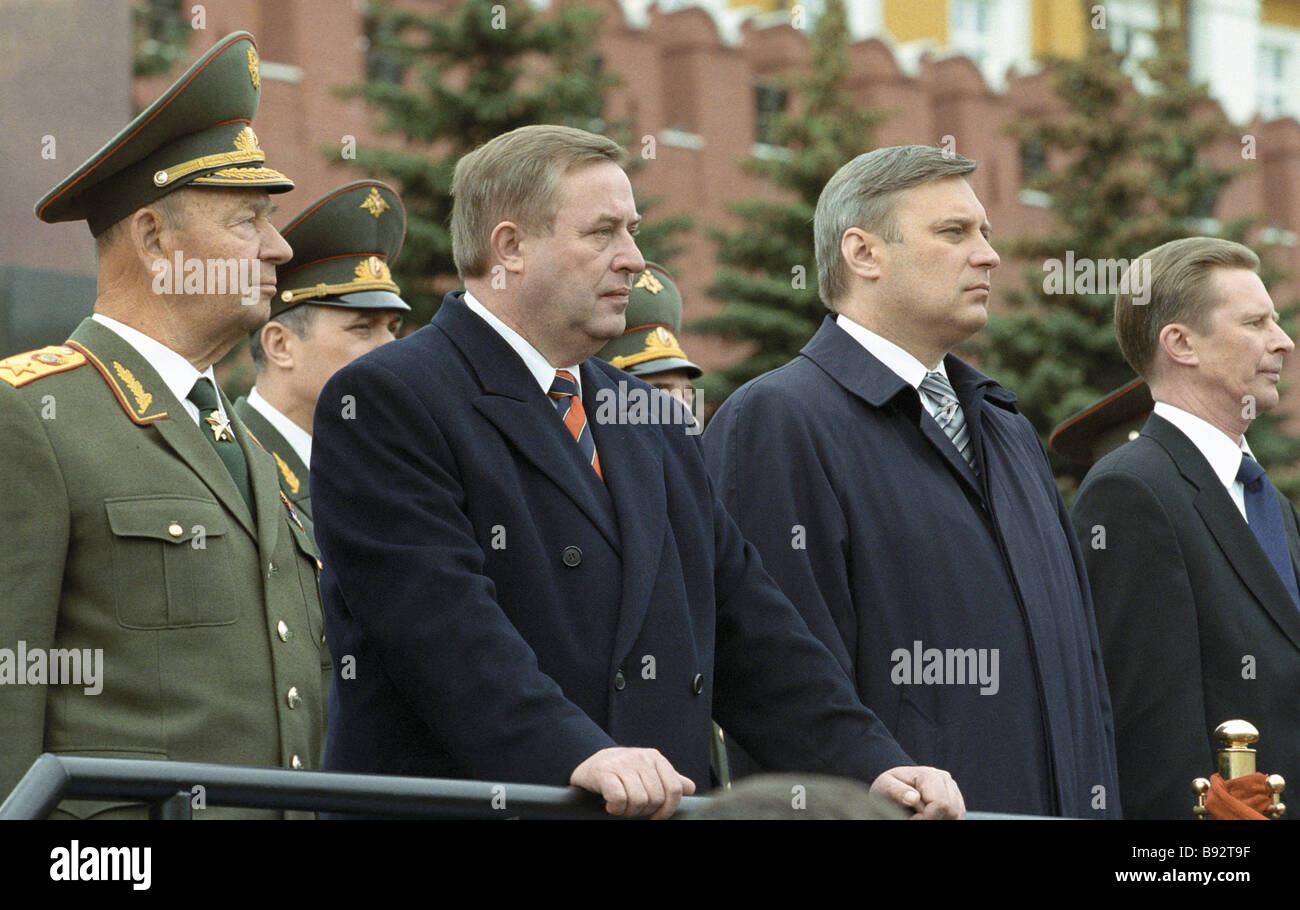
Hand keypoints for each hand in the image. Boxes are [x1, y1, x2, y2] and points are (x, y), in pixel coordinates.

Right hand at [570, 747, 696, 818]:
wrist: (589, 762)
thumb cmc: (621, 771)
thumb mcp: (646, 771)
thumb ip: (668, 779)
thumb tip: (690, 787)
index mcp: (655, 758)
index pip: (674, 789)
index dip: (668, 809)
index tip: (657, 817)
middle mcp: (641, 757)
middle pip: (656, 798)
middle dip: (644, 811)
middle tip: (632, 808)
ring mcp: (622, 763)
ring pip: (638, 800)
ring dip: (628, 811)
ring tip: (621, 806)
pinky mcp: (604, 772)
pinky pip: (618, 798)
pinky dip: (615, 808)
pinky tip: (610, 805)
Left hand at [870, 766, 964, 818]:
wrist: (894, 786)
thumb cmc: (888, 787)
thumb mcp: (886, 787)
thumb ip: (898, 791)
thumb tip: (914, 798)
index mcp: (929, 774)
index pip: (940, 804)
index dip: (927, 818)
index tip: (911, 820)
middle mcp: (945, 779)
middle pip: (951, 810)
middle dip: (933, 819)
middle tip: (915, 817)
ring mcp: (953, 789)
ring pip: (957, 815)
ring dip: (939, 819)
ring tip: (920, 816)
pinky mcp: (955, 800)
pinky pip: (957, 817)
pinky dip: (944, 820)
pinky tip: (930, 817)